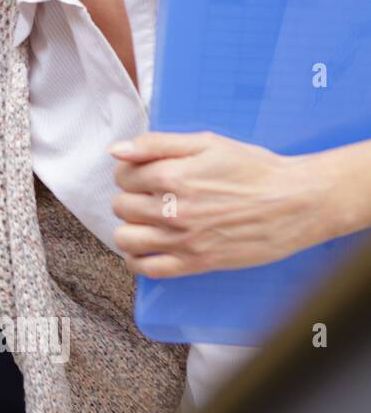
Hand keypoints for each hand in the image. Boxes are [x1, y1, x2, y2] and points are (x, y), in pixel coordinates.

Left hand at [108, 131, 322, 277]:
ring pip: (125, 238)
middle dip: (132, 198)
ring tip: (146, 222)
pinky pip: (146, 269)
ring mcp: (182, 240)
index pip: (122, 176)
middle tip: (152, 196)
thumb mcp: (206, 143)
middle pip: (120, 206)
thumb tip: (116, 150)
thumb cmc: (254, 169)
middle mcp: (171, 210)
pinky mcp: (196, 263)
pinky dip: (138, 260)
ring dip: (130, 228)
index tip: (146, 174)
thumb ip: (155, 144)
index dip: (131, 172)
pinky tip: (148, 248)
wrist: (296, 202)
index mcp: (171, 176)